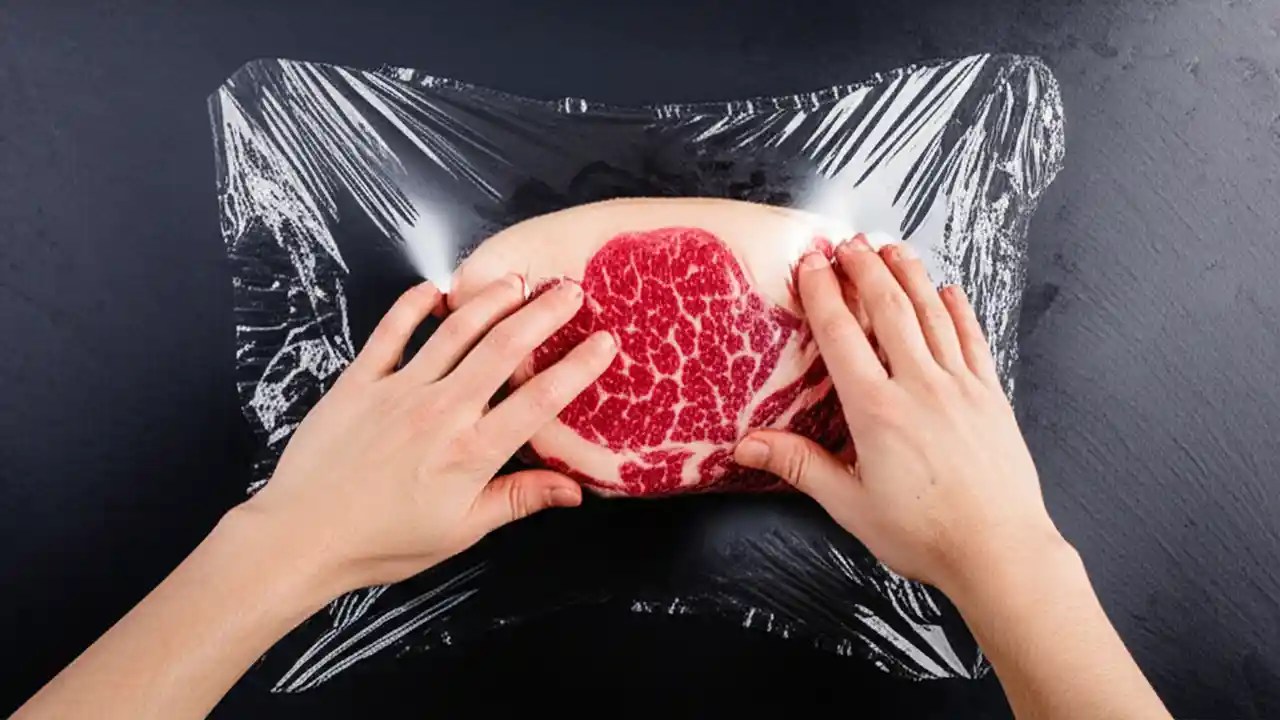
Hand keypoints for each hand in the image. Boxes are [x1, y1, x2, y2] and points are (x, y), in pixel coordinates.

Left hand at [237, 275, 617, 592]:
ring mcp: (398, 390)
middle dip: (543, 315)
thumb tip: (573, 489)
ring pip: (455, 331)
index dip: (578, 367)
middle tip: (571, 291)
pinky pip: (391, 331)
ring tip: (518, 281)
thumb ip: (518, 499)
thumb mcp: (461, 531)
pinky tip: (435, 290)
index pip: (540, 400)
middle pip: (504, 349)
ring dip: (491, 300)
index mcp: (471, 453)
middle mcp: (440, 412)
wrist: (302, 536)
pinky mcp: (359, 381)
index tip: (605, 342)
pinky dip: (414, 305)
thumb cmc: (383, 542)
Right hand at [734, 236, 1061, 594]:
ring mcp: (960, 386)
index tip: (810, 264)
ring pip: (931, 314)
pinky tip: (947, 289)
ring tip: (891, 248)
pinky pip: (972, 339)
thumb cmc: (924, 534)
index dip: (823, 293)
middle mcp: (919, 386)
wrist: (1000, 551)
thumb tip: (746, 446)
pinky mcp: (991, 396)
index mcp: (877, 410)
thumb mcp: (850, 504)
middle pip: (888, 309)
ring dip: (909, 275)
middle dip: (865, 268)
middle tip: (847, 242)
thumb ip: (800, 466)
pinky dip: (958, 309)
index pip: (842, 335)